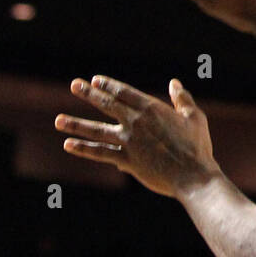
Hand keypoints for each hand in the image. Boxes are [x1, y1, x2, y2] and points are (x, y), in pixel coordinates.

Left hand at [55, 75, 217, 198]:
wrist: (193, 176)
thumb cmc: (197, 147)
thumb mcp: (194, 118)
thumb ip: (182, 99)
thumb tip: (174, 83)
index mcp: (152, 108)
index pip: (124, 92)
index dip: (109, 84)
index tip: (96, 80)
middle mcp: (136, 122)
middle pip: (107, 104)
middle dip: (89, 93)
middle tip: (74, 85)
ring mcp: (128, 141)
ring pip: (97, 130)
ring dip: (76, 124)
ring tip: (58, 120)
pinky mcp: (126, 160)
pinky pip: (100, 153)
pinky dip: (83, 149)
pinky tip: (69, 144)